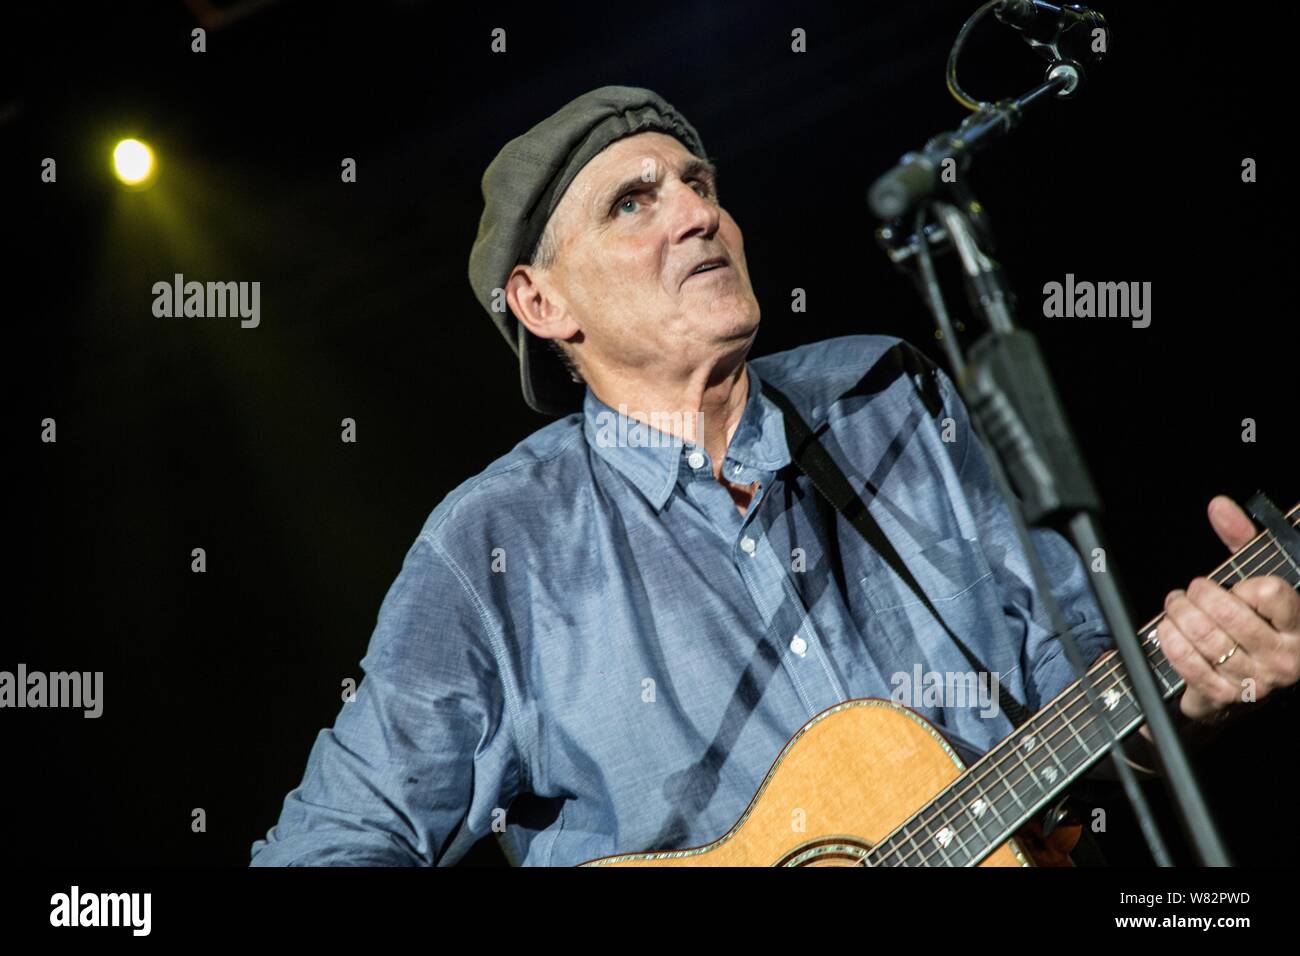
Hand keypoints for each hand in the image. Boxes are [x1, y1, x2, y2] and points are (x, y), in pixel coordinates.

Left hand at [1157, 496, 1299, 722]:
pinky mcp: (1227, 696)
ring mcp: (1256, 680)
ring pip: (1205, 638)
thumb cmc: (1256, 623)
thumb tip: (1219, 506)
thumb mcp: (1257, 578)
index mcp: (1298, 625)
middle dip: (1197, 596)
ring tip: (1175, 606)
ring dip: (1178, 616)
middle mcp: (1283, 657)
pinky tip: (1167, 630)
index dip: (1243, 584)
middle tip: (1186, 592)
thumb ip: (1242, 540)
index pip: (1270, 593)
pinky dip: (1170, 642)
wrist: (1253, 679)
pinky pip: (1189, 664)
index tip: (1233, 586)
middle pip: (1229, 615)